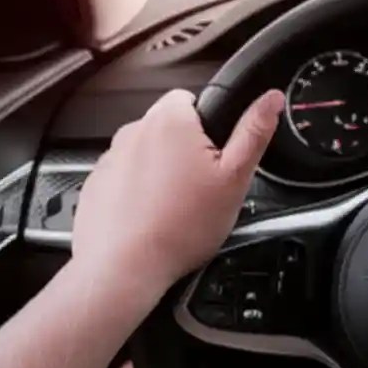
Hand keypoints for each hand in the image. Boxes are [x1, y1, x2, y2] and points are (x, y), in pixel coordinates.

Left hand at [73, 89, 284, 298]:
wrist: (124, 269)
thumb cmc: (179, 227)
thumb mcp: (234, 179)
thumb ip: (254, 133)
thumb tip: (271, 100)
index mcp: (170, 120)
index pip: (192, 98)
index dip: (209, 126)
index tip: (215, 156)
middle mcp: (134, 131)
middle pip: (169, 127)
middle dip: (186, 150)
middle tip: (201, 186)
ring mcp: (110, 157)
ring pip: (147, 154)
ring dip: (161, 171)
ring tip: (175, 207)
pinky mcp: (96, 183)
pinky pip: (125, 178)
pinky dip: (137, 192)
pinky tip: (151, 217)